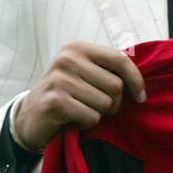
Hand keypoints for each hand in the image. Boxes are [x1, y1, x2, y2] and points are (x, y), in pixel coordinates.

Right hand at [14, 41, 146, 149]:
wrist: (30, 116)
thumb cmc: (66, 95)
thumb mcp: (85, 74)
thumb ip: (109, 71)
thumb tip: (142, 81)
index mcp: (78, 48)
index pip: (120, 60)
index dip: (136, 80)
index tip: (141, 97)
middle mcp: (67, 59)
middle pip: (116, 86)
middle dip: (113, 104)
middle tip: (97, 107)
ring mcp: (59, 79)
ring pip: (105, 104)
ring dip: (98, 114)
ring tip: (81, 111)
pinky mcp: (55, 101)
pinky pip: (92, 117)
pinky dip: (87, 123)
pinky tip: (73, 119)